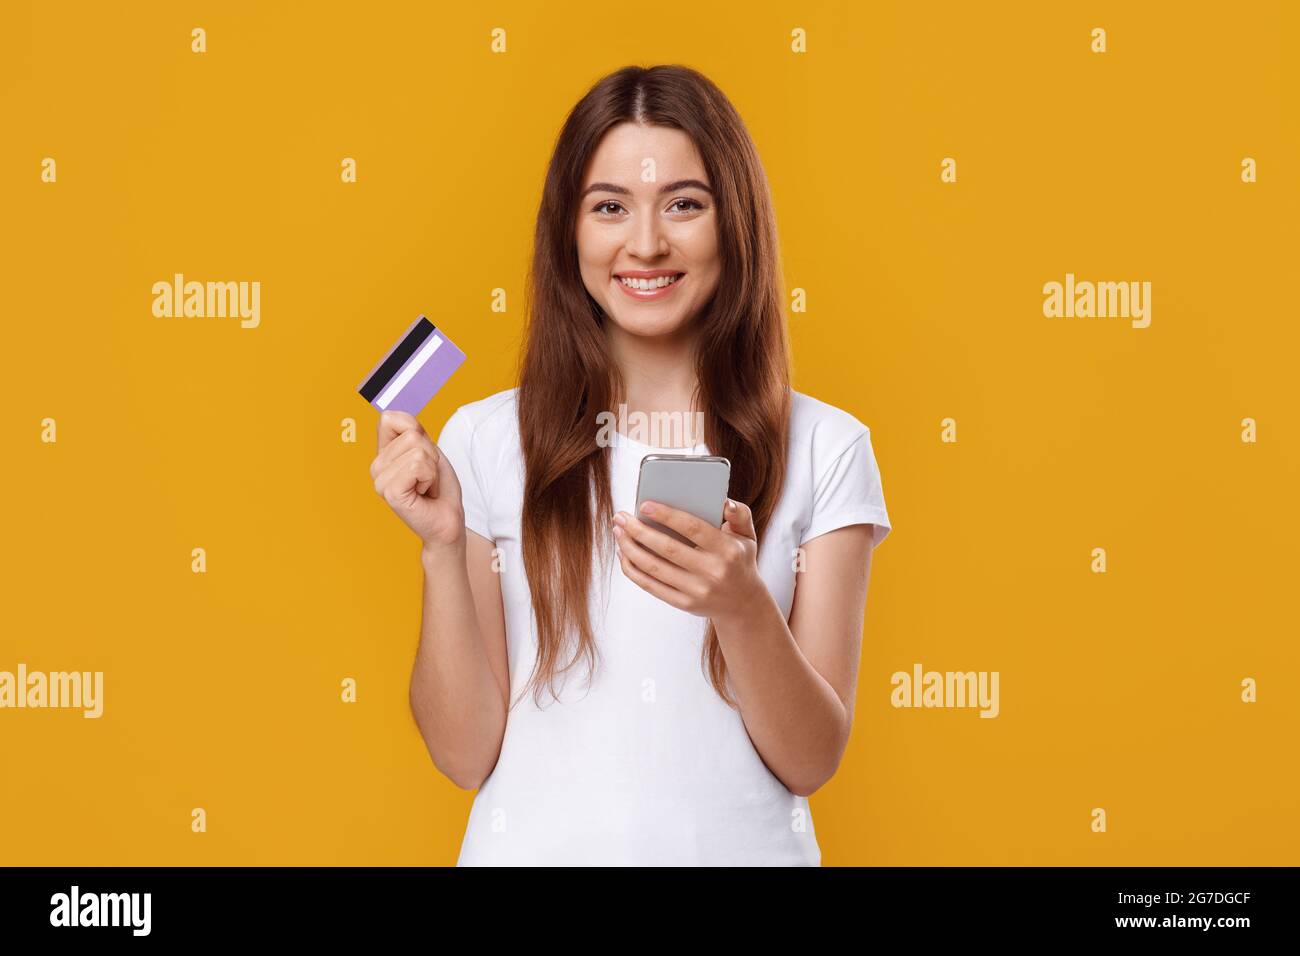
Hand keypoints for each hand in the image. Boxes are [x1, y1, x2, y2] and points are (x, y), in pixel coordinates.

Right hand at [370, 410, 465, 547]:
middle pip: (412, 435)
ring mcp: (380, 480)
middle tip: (428, 477)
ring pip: (417, 450)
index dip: (416, 430)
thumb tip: (389, 414)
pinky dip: (430, 478)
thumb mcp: (429, 450)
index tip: (423, 456)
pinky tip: (422, 493)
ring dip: (432, 468)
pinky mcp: (389, 492)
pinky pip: (417, 466)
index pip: (389, 418)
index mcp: (383, 454)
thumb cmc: (439, 487)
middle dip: (431, 455)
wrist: (447, 519)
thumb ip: (411, 430)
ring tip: (425, 486)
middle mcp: (377, 466)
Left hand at [612, 498, 765, 620]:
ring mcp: (696, 591)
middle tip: (620, 517)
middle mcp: (712, 572)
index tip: (644, 504)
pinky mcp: (684, 604)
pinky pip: (651, 586)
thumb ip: (739, 514)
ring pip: (654, 568)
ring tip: (618, 532)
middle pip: (667, 549)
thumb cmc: (739, 561)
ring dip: (630, 548)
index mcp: (727, 550)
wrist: (743, 604)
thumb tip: (724, 502)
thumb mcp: (747, 537)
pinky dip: (633, 570)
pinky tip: (623, 554)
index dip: (666, 516)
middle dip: (638, 531)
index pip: (692, 528)